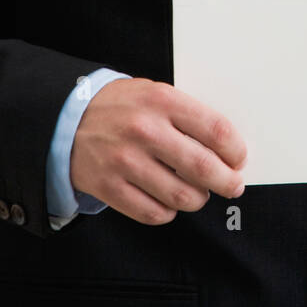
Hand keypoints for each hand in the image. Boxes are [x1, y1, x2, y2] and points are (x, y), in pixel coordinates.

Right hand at [70, 78, 246, 223]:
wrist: (67, 120)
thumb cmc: (121, 107)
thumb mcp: (155, 93)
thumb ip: (188, 115)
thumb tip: (227, 148)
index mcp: (161, 101)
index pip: (215, 130)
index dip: (235, 150)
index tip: (239, 159)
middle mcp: (145, 131)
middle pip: (203, 167)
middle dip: (227, 182)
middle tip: (233, 185)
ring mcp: (125, 161)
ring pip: (181, 196)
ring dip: (198, 198)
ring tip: (197, 192)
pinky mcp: (109, 187)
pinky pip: (153, 213)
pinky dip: (168, 212)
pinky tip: (168, 202)